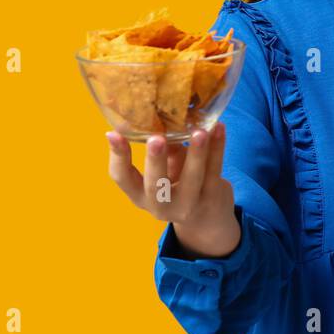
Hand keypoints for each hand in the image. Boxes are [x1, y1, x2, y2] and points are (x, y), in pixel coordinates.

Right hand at [106, 120, 239, 258]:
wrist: (207, 217)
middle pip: (156, 186)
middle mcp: (161, 205)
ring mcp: (188, 204)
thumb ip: (164, 148)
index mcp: (140, 196)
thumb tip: (164, 116)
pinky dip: (218, 147)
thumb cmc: (179, 183)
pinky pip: (215, 170)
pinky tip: (219, 128)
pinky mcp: (211, 197)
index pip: (122, 178)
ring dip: (196, 153)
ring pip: (192, 178)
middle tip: (156, 139)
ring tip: (199, 131)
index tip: (113, 133)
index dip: (117, 157)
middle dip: (156, 161)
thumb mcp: (165, 169)